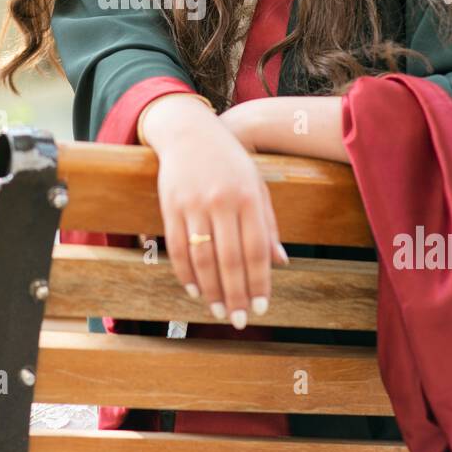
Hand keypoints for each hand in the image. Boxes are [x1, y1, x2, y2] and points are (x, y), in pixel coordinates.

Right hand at [137, 95, 287, 328]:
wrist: (190, 131)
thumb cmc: (230, 162)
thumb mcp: (257, 186)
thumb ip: (268, 225)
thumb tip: (281, 263)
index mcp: (249, 197)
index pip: (256, 249)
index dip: (259, 282)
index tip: (260, 307)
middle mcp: (222, 201)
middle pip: (230, 259)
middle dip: (235, 294)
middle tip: (237, 320)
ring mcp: (193, 204)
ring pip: (203, 258)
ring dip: (211, 290)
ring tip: (218, 311)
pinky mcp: (170, 206)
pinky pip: (178, 247)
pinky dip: (186, 273)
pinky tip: (194, 290)